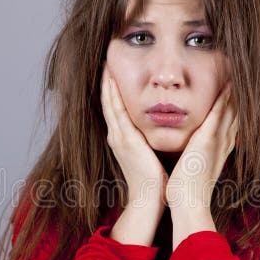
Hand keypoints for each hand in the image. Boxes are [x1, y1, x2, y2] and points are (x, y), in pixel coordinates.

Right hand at [100, 64, 167, 213]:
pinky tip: (111, 79)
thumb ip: (147, 142)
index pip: (114, 109)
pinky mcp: (125, 140)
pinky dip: (112, 94)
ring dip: (106, 83)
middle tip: (105, 60)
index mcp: (122, 140)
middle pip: (107, 102)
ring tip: (106, 64)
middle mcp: (117, 136)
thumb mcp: (148, 156)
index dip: (111, 90)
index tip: (112, 71)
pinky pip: (116, 110)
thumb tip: (154, 132)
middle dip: (105, 82)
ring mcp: (119, 138)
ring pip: (109, 103)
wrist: (149, 199)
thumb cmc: (154, 181)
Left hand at [166, 82, 237, 213]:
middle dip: (240, 97)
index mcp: (220, 150)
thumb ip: (198, 158)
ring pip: (231, 111)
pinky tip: (229, 85)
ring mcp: (217, 142)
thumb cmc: (188, 191)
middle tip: (246, 78)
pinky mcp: (207, 141)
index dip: (235, 107)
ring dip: (235, 93)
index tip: (237, 92)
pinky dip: (224, 100)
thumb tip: (192, 152)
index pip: (230, 123)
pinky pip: (218, 115)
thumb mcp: (196, 170)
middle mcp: (223, 143)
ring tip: (239, 75)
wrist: (190, 204)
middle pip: (236, 114)